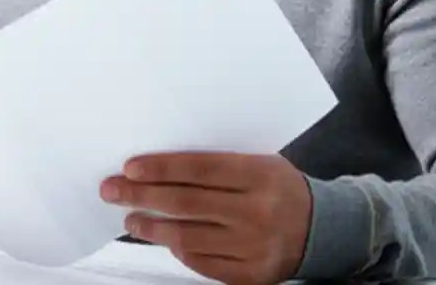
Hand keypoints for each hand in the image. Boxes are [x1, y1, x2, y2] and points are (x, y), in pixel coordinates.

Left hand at [100, 153, 311, 284]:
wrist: (324, 229)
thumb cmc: (277, 188)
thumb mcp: (258, 163)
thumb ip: (215, 164)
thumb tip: (154, 167)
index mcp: (260, 175)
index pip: (199, 169)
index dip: (160, 168)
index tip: (129, 168)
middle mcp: (258, 212)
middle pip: (185, 204)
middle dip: (141, 196)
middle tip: (111, 190)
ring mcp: (255, 248)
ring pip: (188, 238)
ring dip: (151, 227)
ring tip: (131, 218)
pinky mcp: (252, 276)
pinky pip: (202, 264)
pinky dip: (179, 251)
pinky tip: (164, 239)